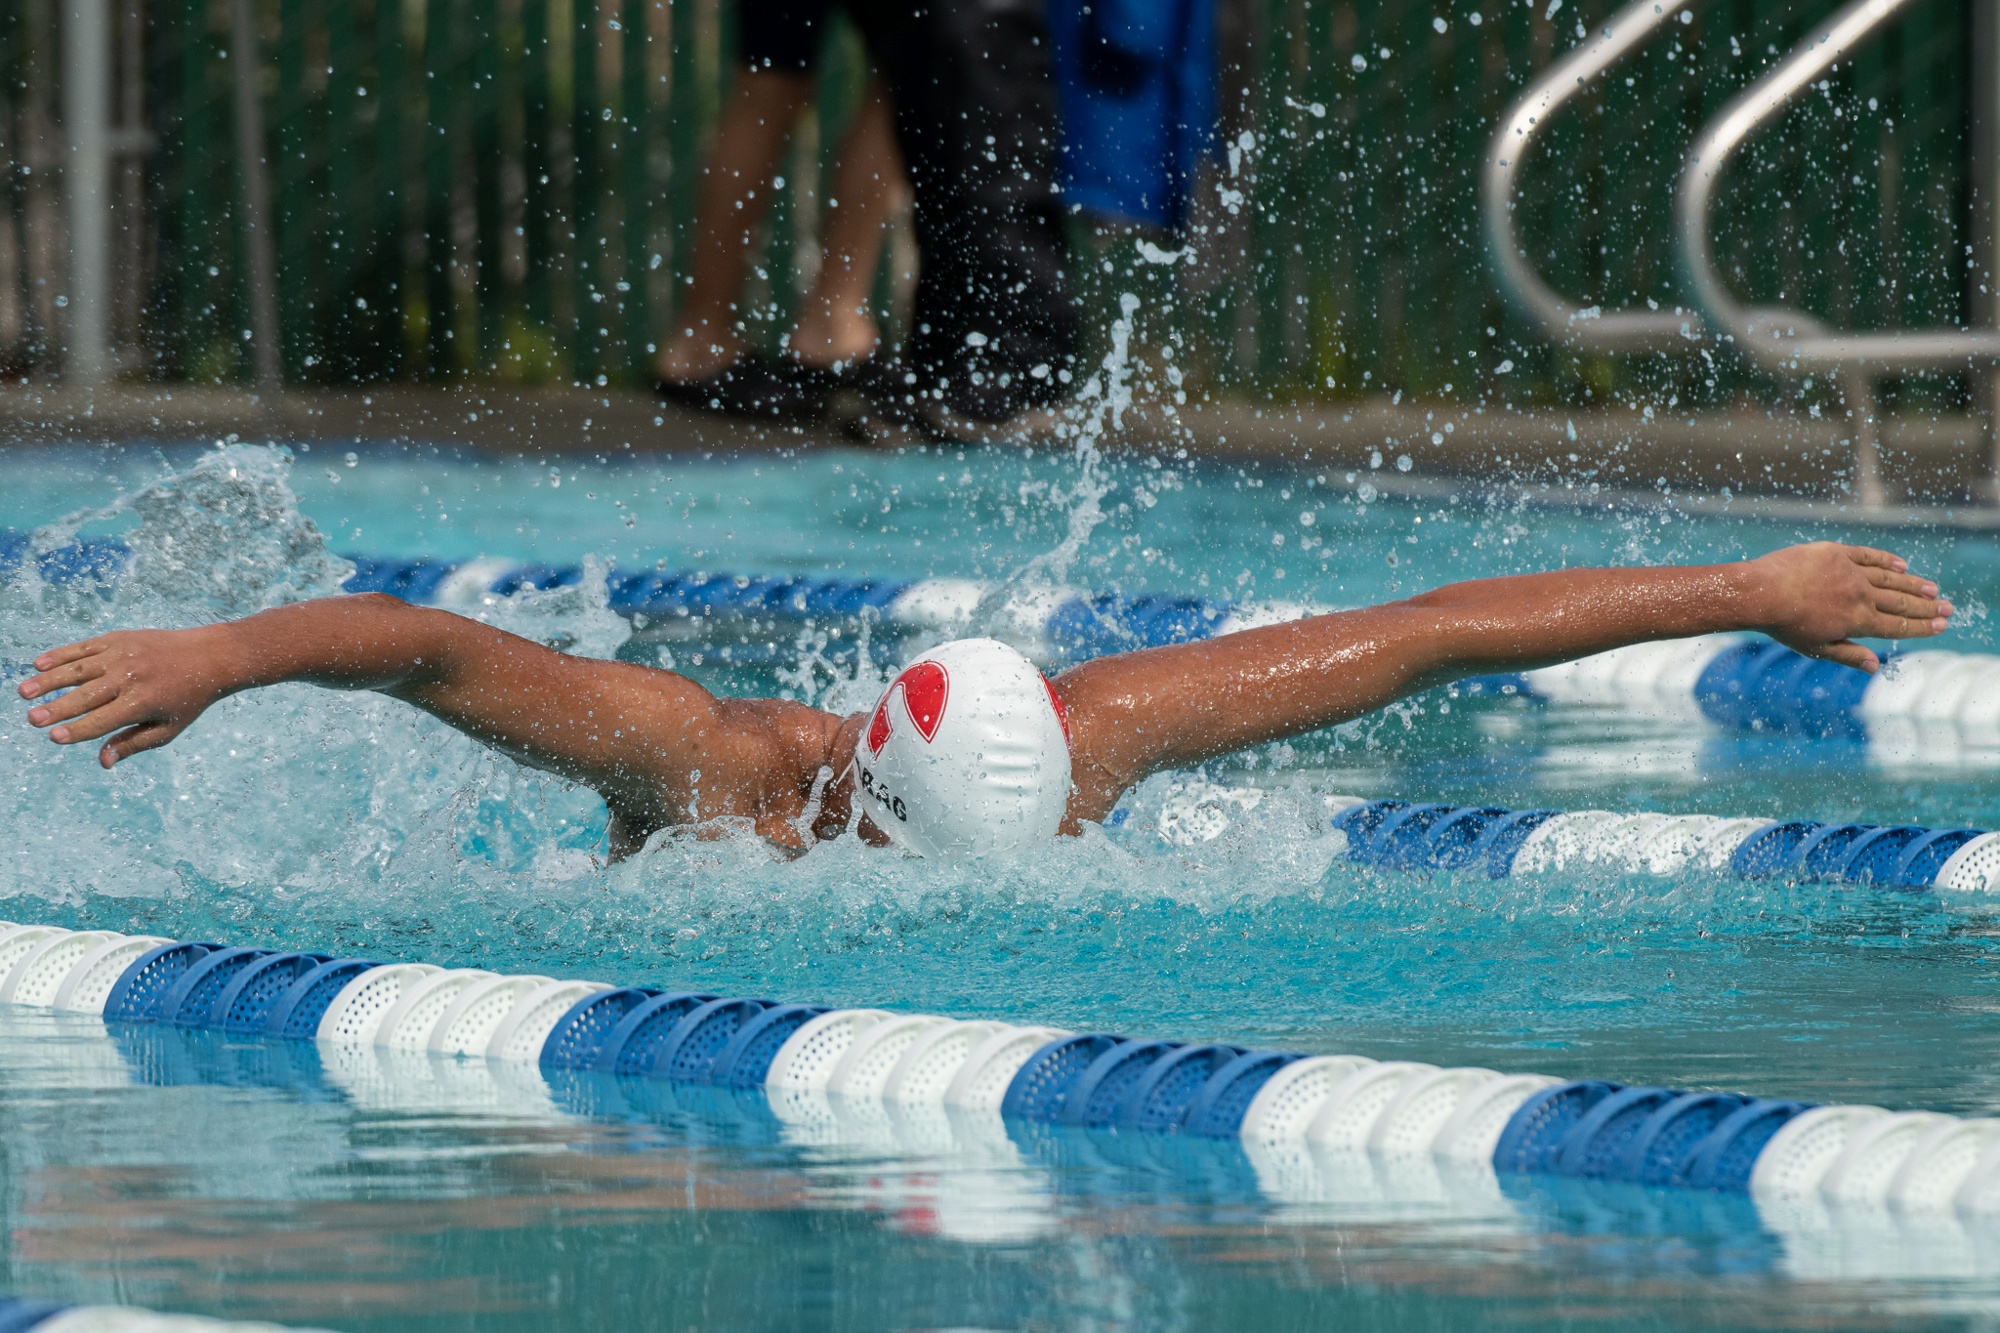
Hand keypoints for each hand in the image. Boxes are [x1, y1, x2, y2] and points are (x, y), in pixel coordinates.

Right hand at [17, 626, 242, 766]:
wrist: (209, 656)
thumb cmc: (188, 699)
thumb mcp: (168, 728)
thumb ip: (133, 743)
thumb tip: (103, 761)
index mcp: (142, 702)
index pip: (102, 720)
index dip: (77, 730)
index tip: (53, 737)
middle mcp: (130, 677)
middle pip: (86, 696)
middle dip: (56, 708)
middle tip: (30, 718)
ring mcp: (123, 655)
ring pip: (79, 669)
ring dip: (49, 680)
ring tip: (24, 692)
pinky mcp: (120, 638)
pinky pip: (85, 647)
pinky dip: (62, 655)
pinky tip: (39, 664)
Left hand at [1744, 541, 1951, 671]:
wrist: (1758, 593)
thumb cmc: (1783, 625)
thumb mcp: (1816, 648)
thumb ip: (1849, 655)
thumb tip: (1876, 667)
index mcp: (1857, 620)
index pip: (1898, 624)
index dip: (1921, 626)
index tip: (1941, 625)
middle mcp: (1860, 595)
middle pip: (1901, 601)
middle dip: (1926, 606)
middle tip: (1947, 608)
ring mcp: (1849, 571)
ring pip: (1890, 578)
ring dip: (1913, 584)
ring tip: (1933, 589)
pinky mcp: (1835, 552)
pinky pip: (1868, 555)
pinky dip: (1887, 561)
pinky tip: (1901, 566)